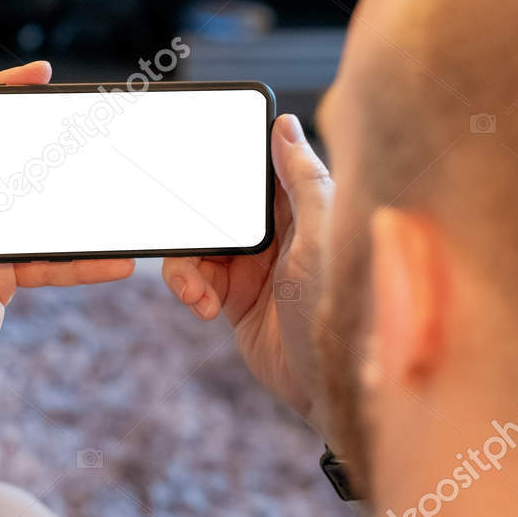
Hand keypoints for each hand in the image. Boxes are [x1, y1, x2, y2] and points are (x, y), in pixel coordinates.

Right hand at [162, 113, 332, 430]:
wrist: (329, 389)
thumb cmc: (339, 312)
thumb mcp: (321, 238)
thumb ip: (303, 181)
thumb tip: (286, 127)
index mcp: (305, 209)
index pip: (261, 169)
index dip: (229, 160)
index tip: (195, 153)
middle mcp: (279, 233)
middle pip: (219, 205)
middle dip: (193, 216)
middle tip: (178, 225)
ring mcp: (254, 267)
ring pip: (199, 243)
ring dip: (186, 263)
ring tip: (195, 292)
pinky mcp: (235, 298)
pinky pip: (195, 278)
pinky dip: (188, 288)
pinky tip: (200, 306)